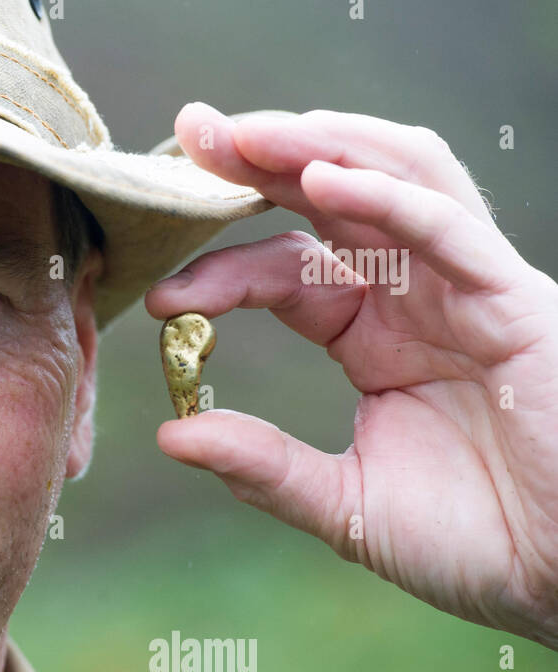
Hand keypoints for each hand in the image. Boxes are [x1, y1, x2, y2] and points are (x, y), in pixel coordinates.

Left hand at [144, 102, 557, 648]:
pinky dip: (386, 196)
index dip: (219, 270)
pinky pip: (449, 229)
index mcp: (372, 335)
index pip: (284, 270)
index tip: (157, 295)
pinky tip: (320, 179)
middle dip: (260, 160)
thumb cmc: (473, 540)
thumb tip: (172, 435)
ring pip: (394, 182)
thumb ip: (264, 467)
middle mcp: (416, 297)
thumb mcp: (345, 505)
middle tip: (189, 131)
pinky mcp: (514, 304)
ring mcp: (466, 290)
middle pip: (331, 198)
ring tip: (244, 133)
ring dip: (317, 148)